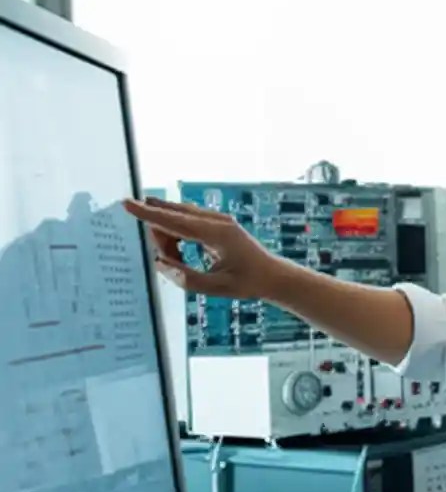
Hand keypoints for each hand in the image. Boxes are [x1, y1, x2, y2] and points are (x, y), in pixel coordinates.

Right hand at [123, 197, 288, 299]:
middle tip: (168, 256)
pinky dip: (178, 236)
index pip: (175, 220)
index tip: (127, 204)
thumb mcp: (216, 288)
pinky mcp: (217, 223)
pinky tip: (181, 253)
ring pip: (179, 218)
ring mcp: (218, 219)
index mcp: (217, 234)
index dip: (149, 214)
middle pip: (174, 216)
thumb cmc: (248, 283)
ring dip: (170, 238)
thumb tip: (159, 263)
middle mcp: (217, 221)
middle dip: (160, 233)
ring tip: (178, 260)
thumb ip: (186, 278)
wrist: (273, 276)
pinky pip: (187, 222)